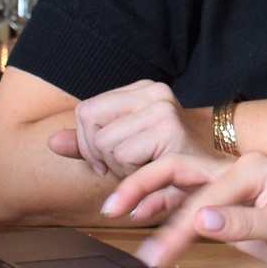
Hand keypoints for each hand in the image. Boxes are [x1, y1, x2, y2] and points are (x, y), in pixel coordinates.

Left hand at [50, 80, 207, 180]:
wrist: (215, 178)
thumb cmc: (168, 165)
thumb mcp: (123, 152)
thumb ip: (87, 145)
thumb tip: (51, 142)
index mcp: (142, 89)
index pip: (85, 110)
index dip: (86, 142)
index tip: (106, 162)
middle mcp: (153, 91)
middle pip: (89, 121)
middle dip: (99, 155)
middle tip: (125, 168)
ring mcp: (162, 107)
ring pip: (104, 142)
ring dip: (118, 168)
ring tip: (144, 169)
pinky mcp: (168, 127)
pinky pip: (123, 155)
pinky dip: (131, 174)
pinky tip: (153, 173)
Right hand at [116, 153, 266, 267]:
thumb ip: (243, 222)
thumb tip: (201, 221)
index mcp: (251, 168)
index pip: (202, 191)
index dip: (176, 219)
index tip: (159, 245)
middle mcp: (236, 173)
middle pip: (178, 171)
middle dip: (143, 186)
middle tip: (112, 206)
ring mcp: (228, 192)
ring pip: (177, 188)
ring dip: (147, 199)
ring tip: (115, 213)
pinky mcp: (226, 211)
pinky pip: (186, 206)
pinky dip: (162, 211)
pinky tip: (142, 217)